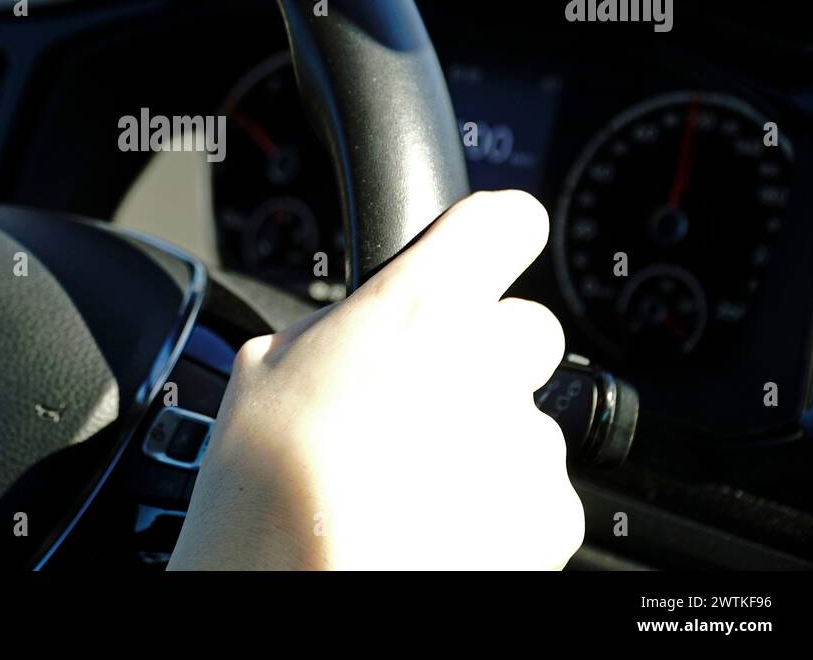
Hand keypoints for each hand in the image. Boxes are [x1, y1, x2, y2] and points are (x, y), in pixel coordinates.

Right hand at [169, 189, 583, 569]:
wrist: (301, 591)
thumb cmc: (268, 490)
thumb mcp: (262, 371)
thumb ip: (335, 329)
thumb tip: (356, 330)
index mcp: (421, 307)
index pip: (504, 221)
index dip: (490, 239)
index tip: (479, 257)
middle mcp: (489, 363)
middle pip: (525, 329)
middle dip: (483, 357)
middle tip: (421, 401)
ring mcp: (527, 442)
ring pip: (524, 418)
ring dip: (482, 441)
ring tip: (410, 481)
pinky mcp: (549, 515)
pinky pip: (533, 492)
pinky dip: (497, 506)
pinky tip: (435, 523)